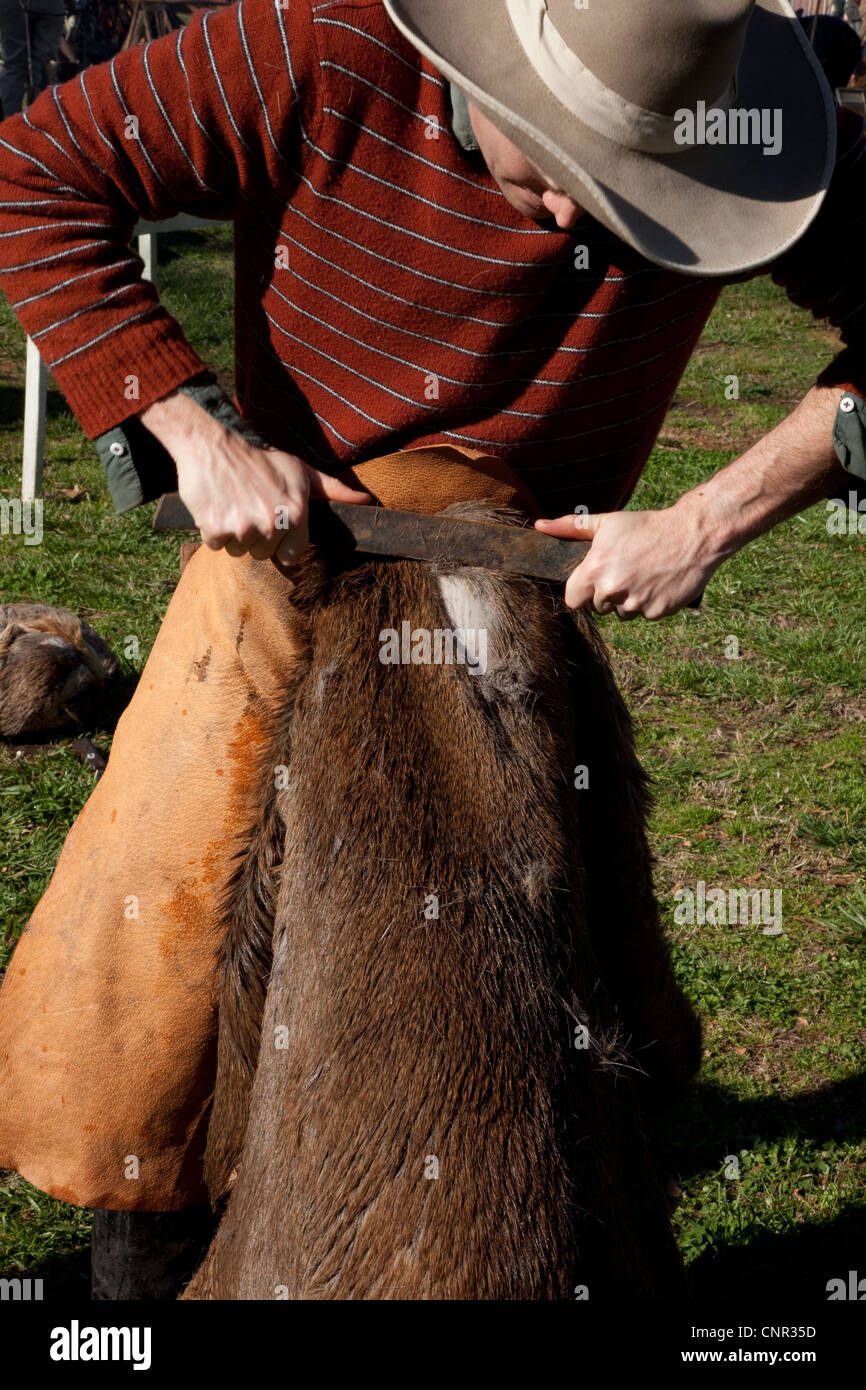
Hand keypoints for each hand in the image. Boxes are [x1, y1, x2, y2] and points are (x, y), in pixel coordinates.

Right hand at [140, 391, 369, 562]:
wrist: (213, 440)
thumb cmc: (261, 456)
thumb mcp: (301, 470)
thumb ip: (332, 489)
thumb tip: (365, 500)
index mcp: (296, 513)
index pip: (292, 556)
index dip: (281, 543)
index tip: (273, 526)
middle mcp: (272, 524)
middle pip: (264, 554)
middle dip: (256, 536)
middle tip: (250, 507)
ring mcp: (243, 528)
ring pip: (239, 551)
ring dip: (234, 534)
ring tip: (233, 504)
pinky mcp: (215, 529)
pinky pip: (216, 545)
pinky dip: (213, 529)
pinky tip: (216, 505)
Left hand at [534, 505, 723, 618]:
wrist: (692, 534)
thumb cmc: (646, 526)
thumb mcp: (608, 523)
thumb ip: (572, 527)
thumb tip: (540, 526)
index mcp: (595, 569)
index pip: (573, 600)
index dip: (582, 592)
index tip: (594, 581)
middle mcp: (612, 589)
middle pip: (598, 607)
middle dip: (608, 594)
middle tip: (627, 570)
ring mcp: (635, 604)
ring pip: (621, 613)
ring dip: (629, 600)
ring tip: (645, 575)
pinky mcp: (656, 612)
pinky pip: (644, 615)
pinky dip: (650, 603)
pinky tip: (659, 583)